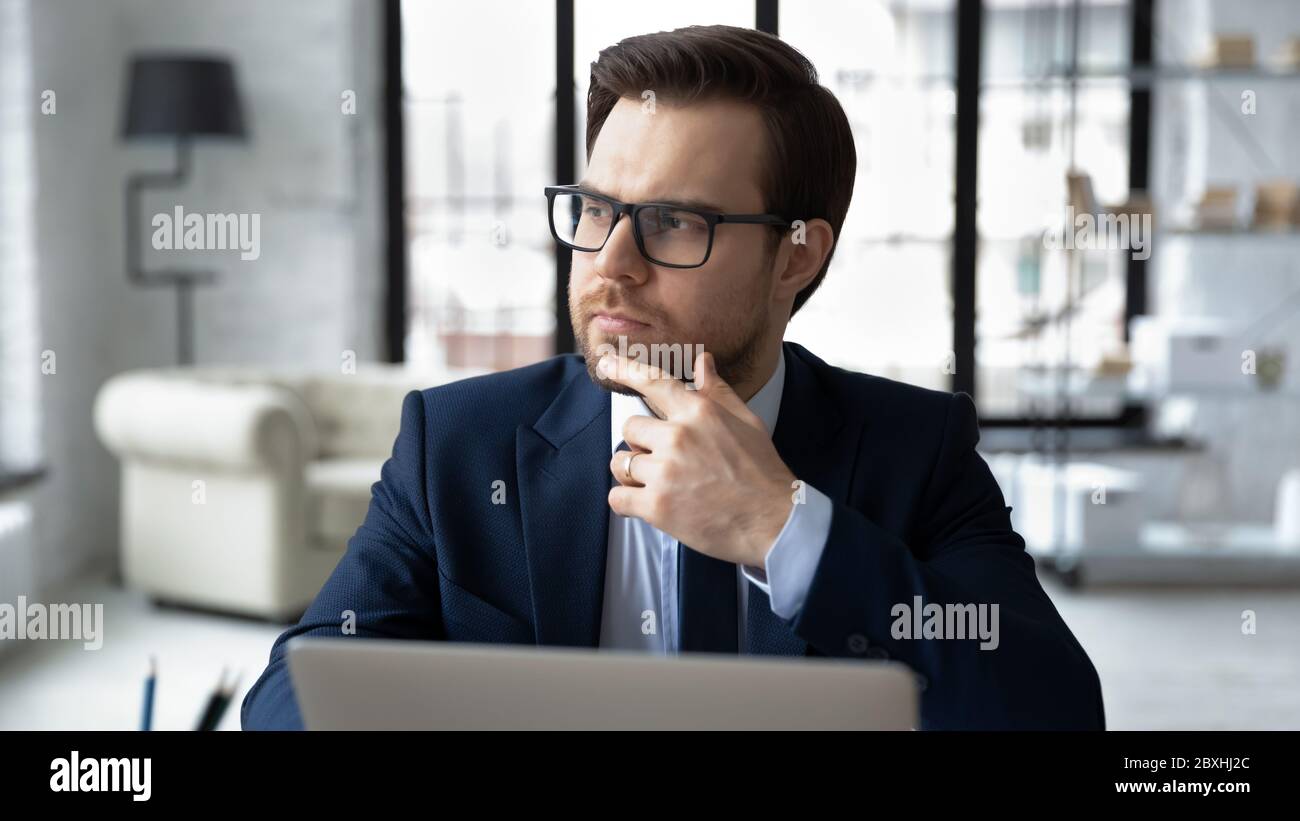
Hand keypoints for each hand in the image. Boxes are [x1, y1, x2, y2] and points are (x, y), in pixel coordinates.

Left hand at [601, 350, 797, 567]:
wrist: (773, 521)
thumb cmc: (762, 471)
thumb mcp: (746, 421)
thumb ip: (717, 391)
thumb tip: (703, 360)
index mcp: (698, 412)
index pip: (653, 382)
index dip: (625, 370)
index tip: (605, 364)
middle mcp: (677, 437)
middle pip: (630, 428)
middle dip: (642, 444)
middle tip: (665, 460)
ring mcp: (664, 472)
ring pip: (621, 463)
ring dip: (632, 474)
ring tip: (658, 483)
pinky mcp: (656, 506)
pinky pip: (618, 498)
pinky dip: (626, 502)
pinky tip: (646, 504)